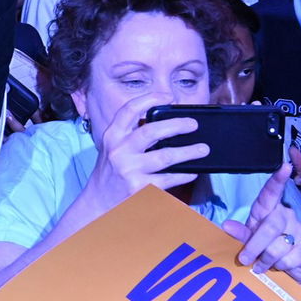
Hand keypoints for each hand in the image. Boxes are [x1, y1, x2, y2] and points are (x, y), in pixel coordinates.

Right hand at [81, 93, 203, 211]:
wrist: (97, 204)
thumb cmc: (110, 174)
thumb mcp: (113, 150)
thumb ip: (130, 136)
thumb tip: (165, 125)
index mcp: (112, 136)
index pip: (129, 110)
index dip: (149, 99)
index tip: (168, 96)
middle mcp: (118, 151)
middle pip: (151, 131)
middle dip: (176, 125)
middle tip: (193, 124)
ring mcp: (128, 170)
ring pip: (165, 156)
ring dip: (188, 152)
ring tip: (203, 149)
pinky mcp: (139, 188)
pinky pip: (168, 179)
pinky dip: (184, 175)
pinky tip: (193, 172)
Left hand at [222, 164, 300, 286]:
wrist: (289, 271)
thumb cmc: (265, 249)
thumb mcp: (250, 240)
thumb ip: (241, 234)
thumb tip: (226, 225)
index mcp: (269, 211)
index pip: (272, 193)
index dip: (277, 180)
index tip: (284, 167)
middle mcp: (287, 216)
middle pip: (271, 226)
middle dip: (255, 245)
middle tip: (245, 259)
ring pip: (279, 246)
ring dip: (267, 260)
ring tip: (262, 265)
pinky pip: (291, 258)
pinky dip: (280, 266)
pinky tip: (279, 266)